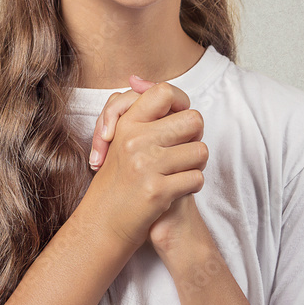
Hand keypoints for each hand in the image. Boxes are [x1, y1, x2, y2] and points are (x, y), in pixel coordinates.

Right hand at [77, 81, 207, 250]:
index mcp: (127, 124)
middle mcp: (135, 140)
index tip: (177, 118)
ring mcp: (146, 165)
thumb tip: (137, 79)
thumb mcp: (117, 138)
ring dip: (196, 164)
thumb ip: (131, 108)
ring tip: (178, 172)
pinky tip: (177, 190)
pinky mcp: (157, 191)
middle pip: (193, 119)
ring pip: (201, 151)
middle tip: (183, 149)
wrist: (102, 224)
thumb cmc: (115, 179)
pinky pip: (197, 178)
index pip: (164, 91)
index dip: (181, 103)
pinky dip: (192, 185)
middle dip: (195, 136)